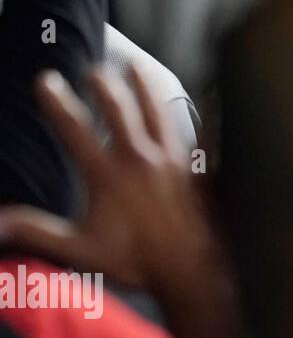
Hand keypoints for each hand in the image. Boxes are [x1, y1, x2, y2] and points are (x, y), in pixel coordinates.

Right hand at [0, 66, 241, 337]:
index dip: (57, 103)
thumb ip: (36, 231)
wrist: (192, 269)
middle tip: (95, 68)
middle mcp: (142, 158)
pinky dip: (204, 112)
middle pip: (120, 111)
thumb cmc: (136, 261)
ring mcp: (174, 160)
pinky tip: (210, 95)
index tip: (45, 79)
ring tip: (138, 68)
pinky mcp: (200, 168)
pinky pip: (202, 132)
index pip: (75, 130)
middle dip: (105, 86)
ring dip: (146, 88)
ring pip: (159, 112)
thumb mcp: (79, 249)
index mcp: (108, 174)